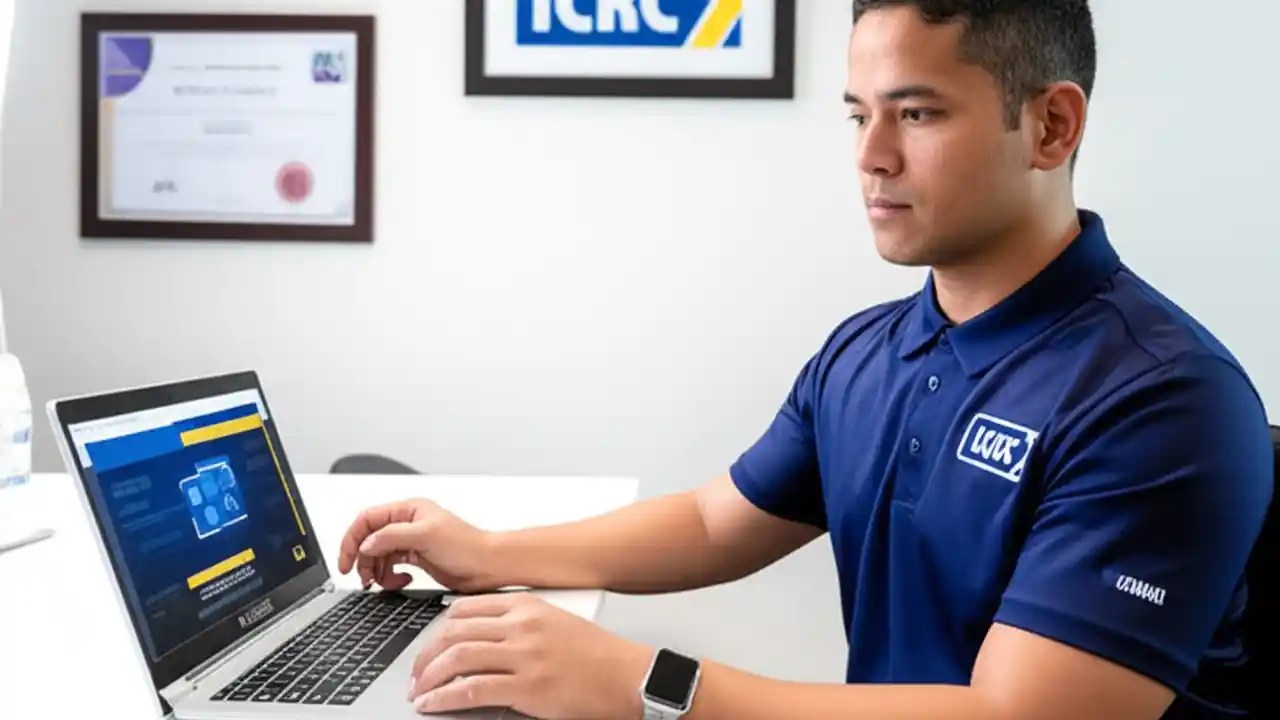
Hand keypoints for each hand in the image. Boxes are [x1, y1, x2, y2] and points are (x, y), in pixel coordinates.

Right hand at [337, 499, 497, 592]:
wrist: (489, 567)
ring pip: (379, 555)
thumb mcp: (426, 536)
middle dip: (363, 559)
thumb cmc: (468, 546)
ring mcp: (412, 542)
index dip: (352, 539)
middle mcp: (408, 524)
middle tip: (363, 578)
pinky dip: (390, 576)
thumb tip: (366, 544)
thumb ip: (392, 537)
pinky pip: (392, 567)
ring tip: (383, 583)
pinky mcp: (418, 559)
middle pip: (370, 539)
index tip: (346, 561)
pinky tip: (402, 581)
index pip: (367, 519)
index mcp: (409, 510)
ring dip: (376, 570)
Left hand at [408, 593, 650, 718]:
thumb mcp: (554, 623)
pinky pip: (471, 690)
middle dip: (425, 656)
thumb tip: (479, 637)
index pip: (464, 609)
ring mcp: (524, 655)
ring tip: (419, 692)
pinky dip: (444, 698)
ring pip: (457, 659)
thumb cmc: (596, 654)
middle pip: (453, 633)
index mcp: (526, 605)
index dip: (437, 630)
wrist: (627, 677)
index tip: (427, 647)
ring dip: (429, 678)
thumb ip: (518, 624)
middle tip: (416, 674)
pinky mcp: (527, 687)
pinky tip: (434, 704)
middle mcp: (521, 625)